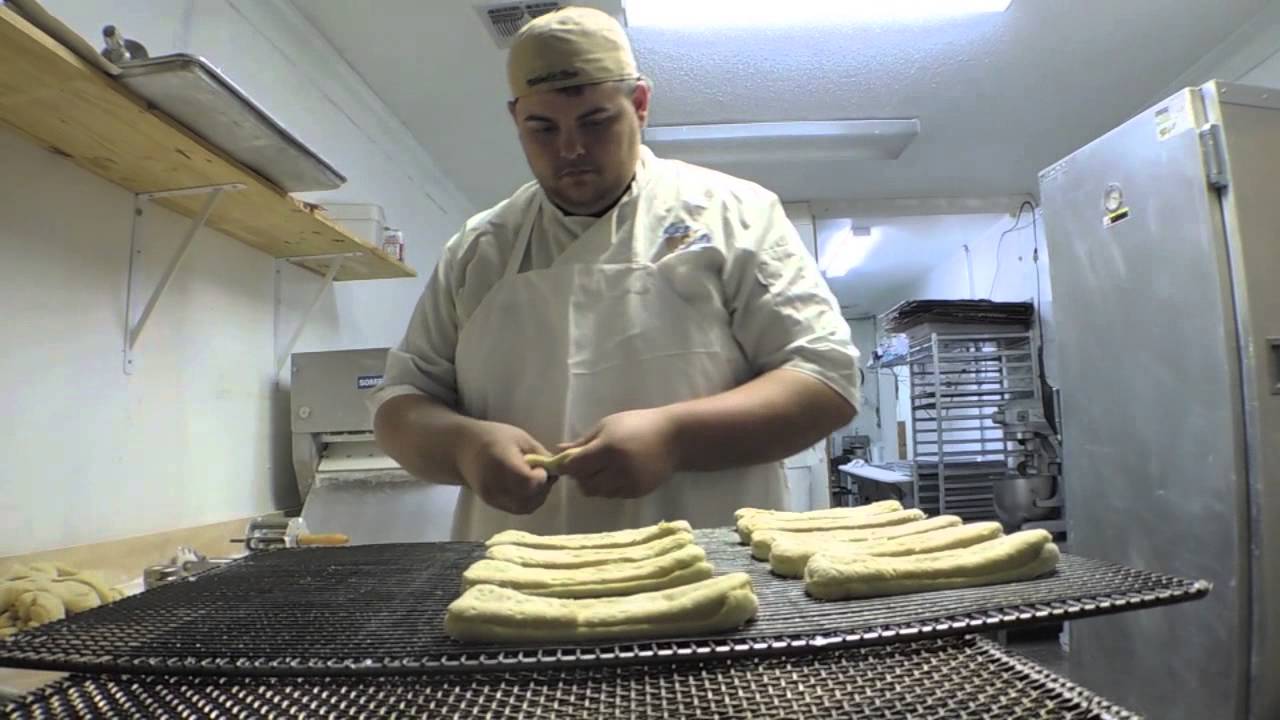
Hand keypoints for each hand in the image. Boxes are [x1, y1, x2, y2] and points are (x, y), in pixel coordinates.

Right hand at [457, 420, 555, 514]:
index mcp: (502, 463)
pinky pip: (517, 509)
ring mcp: (492, 497)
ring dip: (538, 497)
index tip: (543, 467)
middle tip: (544, 475)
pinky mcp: (492, 504)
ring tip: (536, 481)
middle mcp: (495, 484)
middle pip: (529, 497)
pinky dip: (528, 501)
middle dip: (543, 488)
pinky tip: (527, 488)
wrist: (462, 449)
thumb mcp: (520, 437)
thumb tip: (558, 468)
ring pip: (525, 507)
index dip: (542, 477)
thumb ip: (540, 453)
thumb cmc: (493, 437)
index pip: (529, 482)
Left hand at [559, 408, 678, 498]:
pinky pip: (613, 495)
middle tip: (587, 465)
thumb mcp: (607, 425)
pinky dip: (609, 488)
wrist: (674, 438)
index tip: (567, 462)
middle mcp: (617, 469)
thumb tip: (559, 451)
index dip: (567, 466)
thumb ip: (583, 441)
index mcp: (607, 449)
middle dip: (580, 477)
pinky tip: (617, 474)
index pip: (575, 467)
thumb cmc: (638, 424)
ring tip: (603, 469)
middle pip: (584, 484)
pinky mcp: (637, 492)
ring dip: (595, 483)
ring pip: (598, 493)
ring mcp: (629, 483)